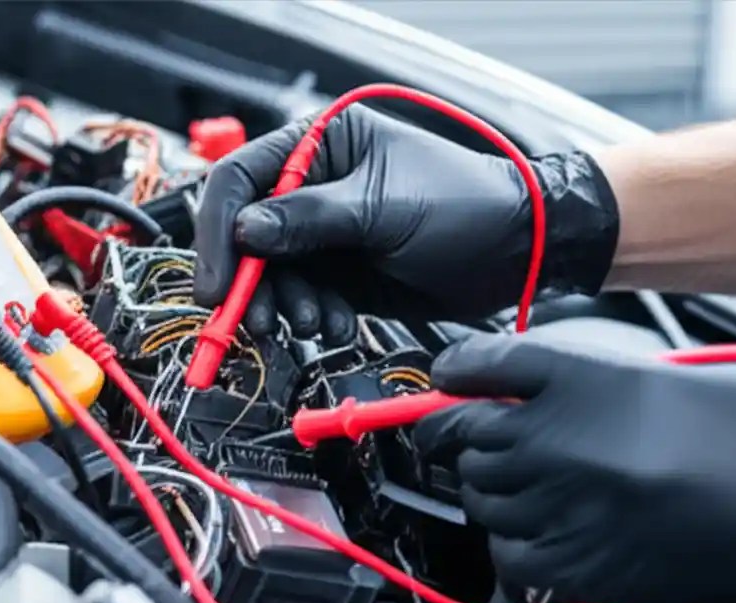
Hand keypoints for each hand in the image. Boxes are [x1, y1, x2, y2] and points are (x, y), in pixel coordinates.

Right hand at [193, 105, 619, 342]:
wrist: (516, 252)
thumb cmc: (466, 206)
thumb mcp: (383, 208)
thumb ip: (311, 220)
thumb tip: (246, 231)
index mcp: (320, 145)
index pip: (241, 179)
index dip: (220, 232)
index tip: (219, 281)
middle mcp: (312, 188)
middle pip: (246, 234)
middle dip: (248, 282)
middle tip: (256, 319)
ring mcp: (324, 234)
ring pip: (269, 275)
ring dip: (282, 306)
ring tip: (312, 322)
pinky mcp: (338, 275)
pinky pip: (300, 299)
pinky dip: (309, 318)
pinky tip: (334, 323)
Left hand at [413, 332, 735, 602]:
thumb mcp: (659, 376)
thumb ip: (581, 384)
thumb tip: (520, 396)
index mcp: (582, 380)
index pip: (475, 366)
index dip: (451, 373)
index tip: (446, 382)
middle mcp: (561, 440)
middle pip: (461, 436)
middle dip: (462, 438)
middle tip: (475, 441)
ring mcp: (568, 506)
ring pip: (479, 497)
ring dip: (491, 489)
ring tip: (528, 486)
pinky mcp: (587, 566)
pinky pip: (510, 554)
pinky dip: (514, 543)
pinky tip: (542, 532)